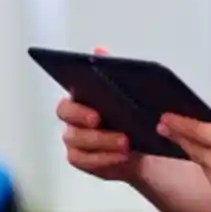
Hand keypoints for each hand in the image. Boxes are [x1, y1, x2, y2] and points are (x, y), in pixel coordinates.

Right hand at [56, 47, 142, 182]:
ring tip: (126, 142)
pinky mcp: (82, 159)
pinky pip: (87, 161)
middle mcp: (72, 120)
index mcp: (79, 98)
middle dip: (85, 122)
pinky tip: (122, 156)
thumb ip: (111, 69)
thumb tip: (99, 50)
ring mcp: (75, 141)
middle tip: (105, 123)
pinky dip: (105, 159)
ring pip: (79, 142)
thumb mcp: (127, 88)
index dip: (77, 107)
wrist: (142, 143)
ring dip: (102, 142)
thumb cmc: (131, 113)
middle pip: (68, 120)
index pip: (67, 100)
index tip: (96, 113)